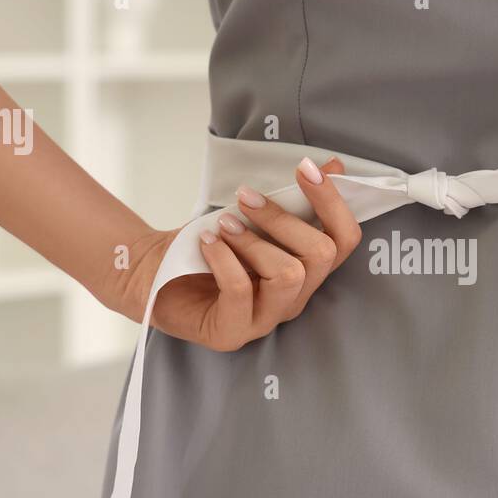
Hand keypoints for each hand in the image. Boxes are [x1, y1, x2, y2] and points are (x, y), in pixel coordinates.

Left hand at [111, 156, 361, 350]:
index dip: (333, 201)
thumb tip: (331, 165)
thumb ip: (292, 198)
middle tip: (246, 197)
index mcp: (306, 270)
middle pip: (321, 255)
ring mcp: (265, 319)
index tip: (305, 168)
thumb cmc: (210, 244)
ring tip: (223, 224)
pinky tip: (206, 242)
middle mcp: (294, 298)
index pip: (345, 239)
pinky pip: (240, 291)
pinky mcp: (231, 332)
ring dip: (254, 241)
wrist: (153, 273)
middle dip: (284, 218)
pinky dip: (224, 257)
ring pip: (288, 275)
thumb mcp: (252, 215)